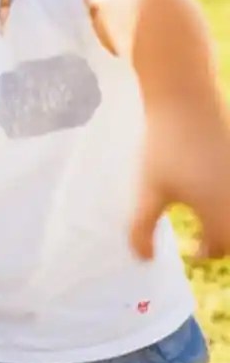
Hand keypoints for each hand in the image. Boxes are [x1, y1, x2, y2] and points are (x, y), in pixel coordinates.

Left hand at [131, 104, 229, 259]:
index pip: (218, 248)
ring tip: (209, 215)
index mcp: (221, 216)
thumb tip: (144, 259)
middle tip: (203, 238)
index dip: (203, 252)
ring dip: (226, 217)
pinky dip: (227, 197)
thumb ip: (142, 228)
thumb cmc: (165, 150)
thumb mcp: (148, 191)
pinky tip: (212, 189)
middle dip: (223, 239)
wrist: (187, 103)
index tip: (190, 251)